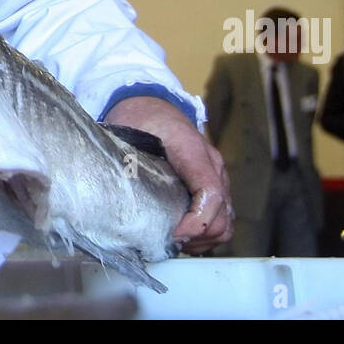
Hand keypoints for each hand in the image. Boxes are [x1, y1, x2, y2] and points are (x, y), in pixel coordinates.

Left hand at [103, 96, 233, 253]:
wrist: (151, 103)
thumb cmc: (140, 118)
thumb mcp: (130, 133)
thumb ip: (129, 161)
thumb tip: (117, 196)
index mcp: (193, 150)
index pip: (211, 193)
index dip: (196, 223)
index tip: (174, 235)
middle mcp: (213, 164)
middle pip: (222, 216)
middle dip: (197, 236)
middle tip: (167, 240)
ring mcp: (218, 175)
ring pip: (226, 222)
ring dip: (203, 239)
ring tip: (175, 240)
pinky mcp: (215, 184)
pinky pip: (222, 218)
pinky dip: (206, 233)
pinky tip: (182, 233)